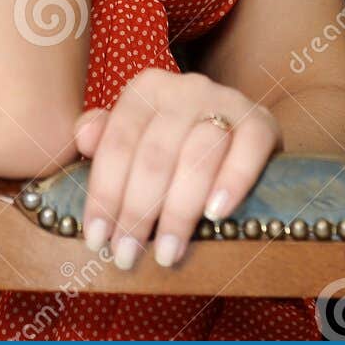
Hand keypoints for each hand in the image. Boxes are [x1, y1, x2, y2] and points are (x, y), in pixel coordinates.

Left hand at [73, 68, 283, 270]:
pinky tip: (216, 215)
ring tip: (167, 252)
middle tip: (127, 256)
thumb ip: (106, 137)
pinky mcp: (262, 121)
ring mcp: (226, 101)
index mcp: (146, 89)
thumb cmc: (176, 144)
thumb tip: (83, 138)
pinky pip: (248, 148)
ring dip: (179, 210)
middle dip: (137, 212)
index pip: (117, 143)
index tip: (96, 239)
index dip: (104, 194)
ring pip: (197, 155)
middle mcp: (184, 88)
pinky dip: (232, 181)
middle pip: (154, 154)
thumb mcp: (139, 138)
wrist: (239, 132)